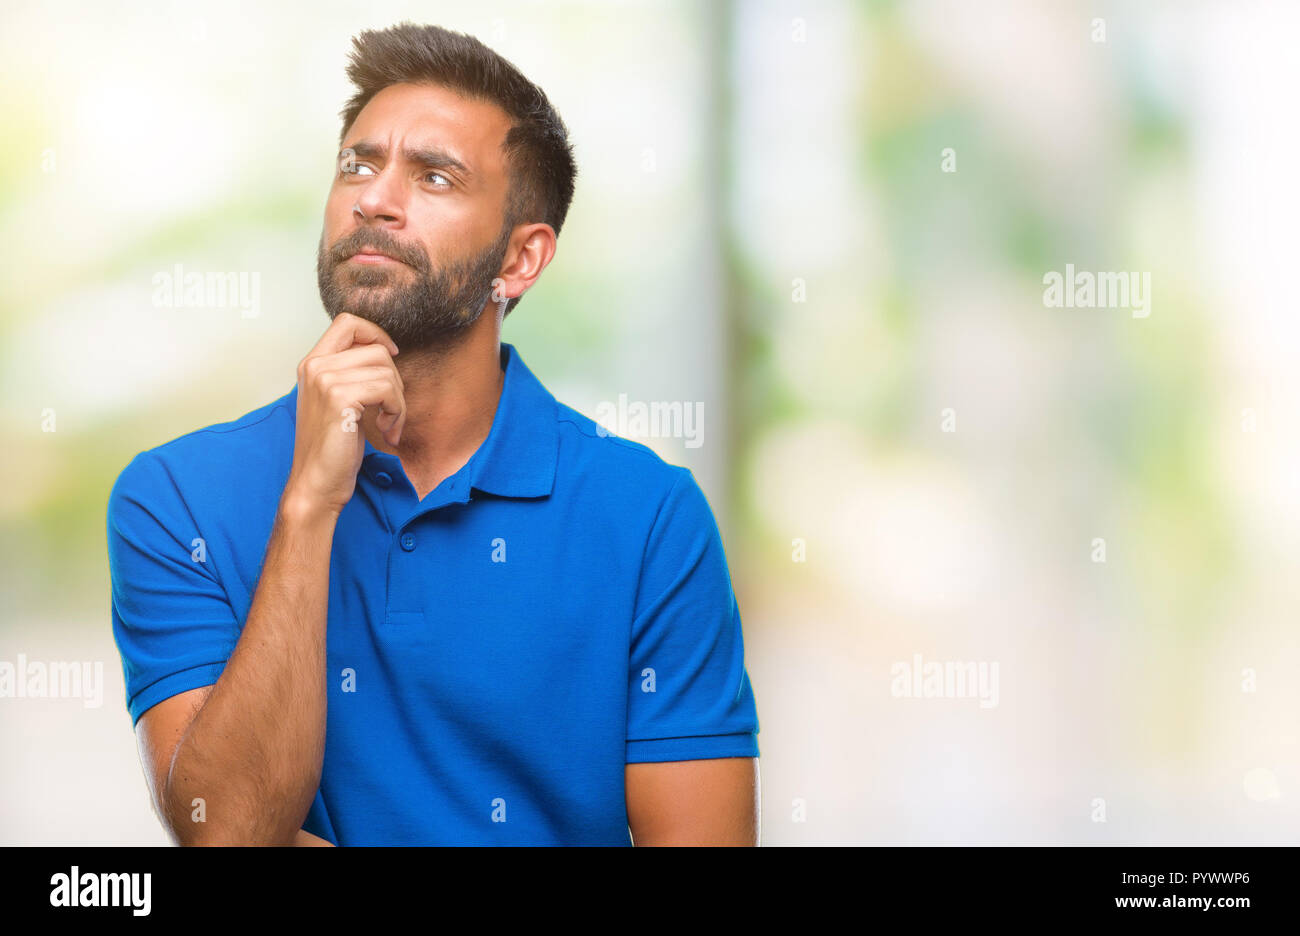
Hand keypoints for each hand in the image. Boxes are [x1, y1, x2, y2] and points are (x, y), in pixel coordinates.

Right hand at [284, 312, 404, 515]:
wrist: (316, 484)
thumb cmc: (333, 448)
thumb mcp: (339, 401)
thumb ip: (352, 373)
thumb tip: (386, 352)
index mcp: (312, 363)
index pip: (347, 322)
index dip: (376, 334)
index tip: (391, 358)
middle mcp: (314, 366)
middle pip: (376, 349)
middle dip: (395, 381)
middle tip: (391, 411)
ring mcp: (324, 379)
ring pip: (386, 369)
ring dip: (399, 401)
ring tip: (389, 425)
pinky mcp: (338, 397)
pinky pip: (387, 389)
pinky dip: (397, 412)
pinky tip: (387, 433)